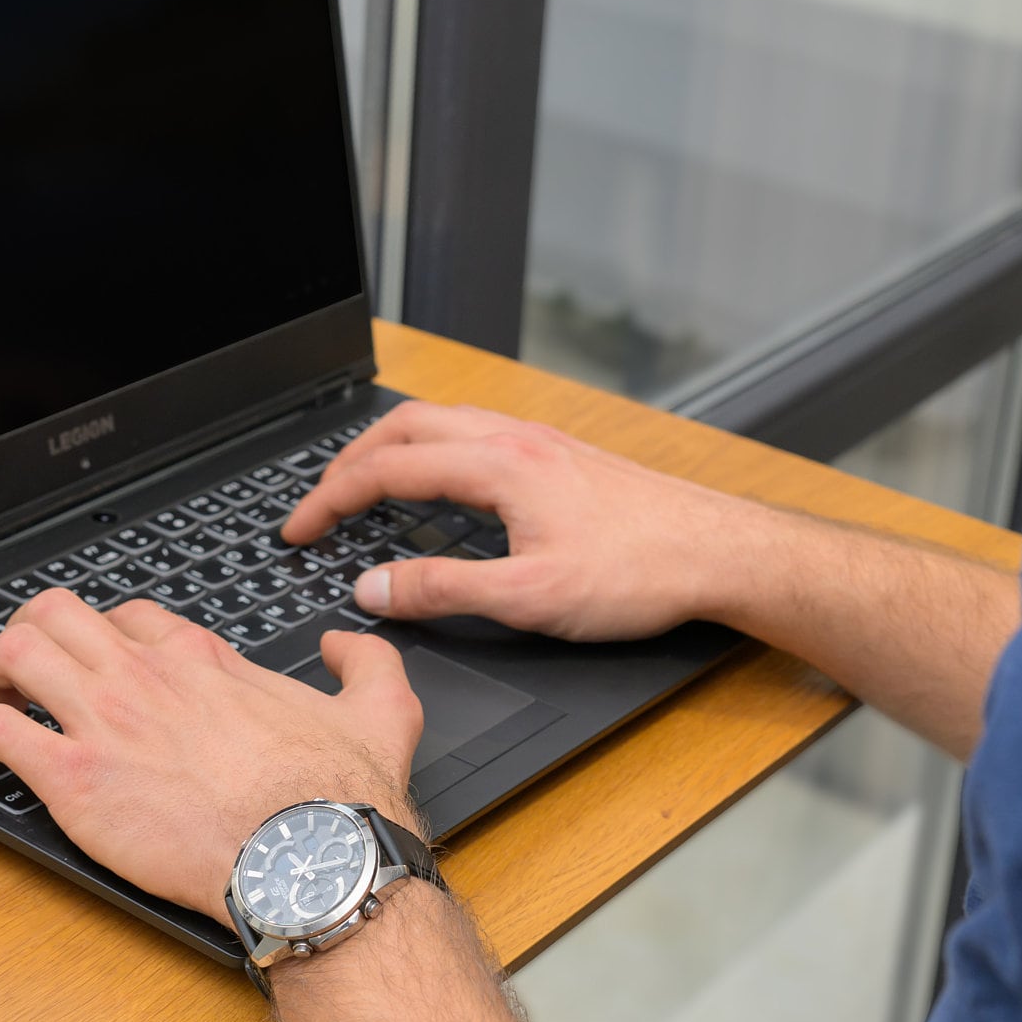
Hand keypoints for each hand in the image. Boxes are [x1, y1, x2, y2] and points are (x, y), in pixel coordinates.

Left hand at [0, 591, 424, 918]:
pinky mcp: (72, 776)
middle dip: (33, 633)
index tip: (102, 660)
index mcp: (203, 661)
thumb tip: (346, 641)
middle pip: (59, 615)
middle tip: (27, 667)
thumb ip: (366, 663)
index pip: (133, 619)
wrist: (308, 857)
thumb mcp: (381, 710)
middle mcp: (144, 677)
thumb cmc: (337, 799)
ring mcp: (103, 721)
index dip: (108, 635)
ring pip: (16, 653)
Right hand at [283, 402, 769, 640]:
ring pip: (441, 423)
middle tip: (317, 505)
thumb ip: (444, 591)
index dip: (330, 500)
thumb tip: (375, 588)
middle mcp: (515, 440)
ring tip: (362, 485)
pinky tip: (440, 482)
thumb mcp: (531, 598)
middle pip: (404, 428)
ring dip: (390, 449)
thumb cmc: (643, 573)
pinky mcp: (561, 455)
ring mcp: (540, 442)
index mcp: (499, 465)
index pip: (387, 468)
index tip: (298, 531)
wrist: (722, 552)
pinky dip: (432, 450)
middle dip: (348, 463)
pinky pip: (473, 433)